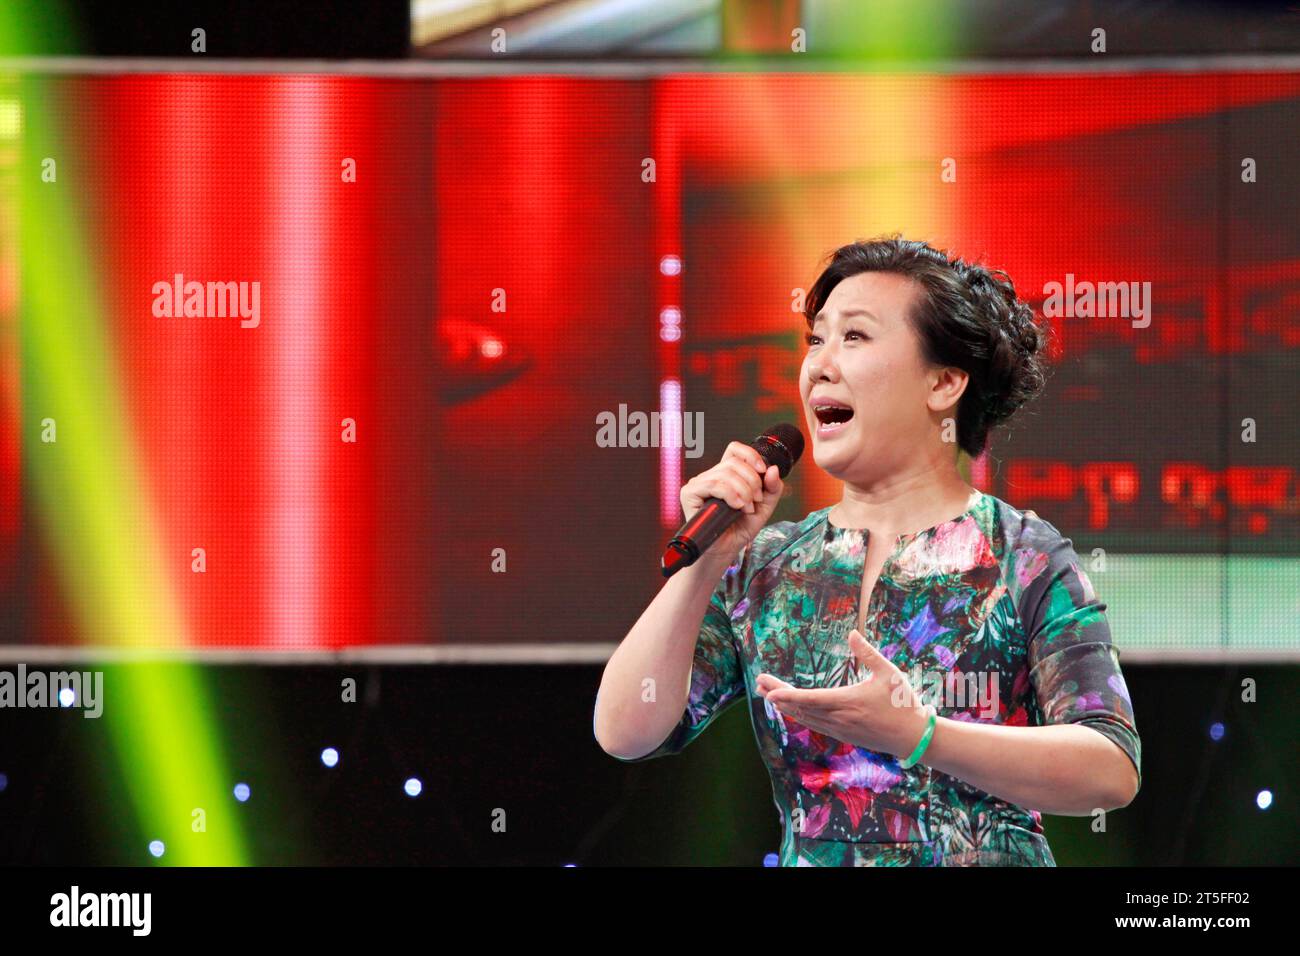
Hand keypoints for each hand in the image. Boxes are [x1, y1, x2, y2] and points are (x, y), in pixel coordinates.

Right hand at [679, 441, 784, 562]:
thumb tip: (772, 469)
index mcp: (726, 475)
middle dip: (752, 481)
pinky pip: (713, 484)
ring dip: (743, 491)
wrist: (724, 552)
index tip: (763, 471)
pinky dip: (730, 494)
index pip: (735, 450)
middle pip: (734, 462)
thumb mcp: (763, 508)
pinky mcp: (689, 494)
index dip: (751, 455)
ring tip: (746, 508)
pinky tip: (735, 506)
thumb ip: (772, 489)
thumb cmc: (738, 530)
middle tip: (755, 501)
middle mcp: (711, 476)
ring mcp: (699, 484)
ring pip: (725, 473)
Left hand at [755, 629, 931, 758]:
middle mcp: (839, 719)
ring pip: (805, 718)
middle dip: (777, 696)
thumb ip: (868, 653)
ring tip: (768, 695)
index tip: (769, 690)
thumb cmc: (903, 703)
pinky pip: (814, 725)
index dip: (787, 695)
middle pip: (800, 708)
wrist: (914, 738)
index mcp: (847, 702)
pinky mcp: (844, 736)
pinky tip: (792, 710)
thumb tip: (852, 633)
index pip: (809, 699)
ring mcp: (840, 730)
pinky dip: (799, 715)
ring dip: (785, 706)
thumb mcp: (889, 673)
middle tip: (758, 684)